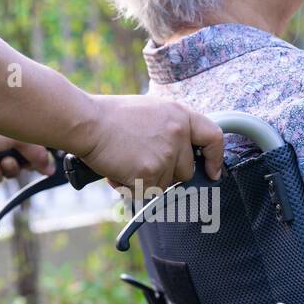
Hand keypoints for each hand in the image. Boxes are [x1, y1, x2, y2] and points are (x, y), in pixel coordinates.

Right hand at [78, 96, 223, 190]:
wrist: (88, 122)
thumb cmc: (111, 116)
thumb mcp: (151, 111)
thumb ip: (171, 127)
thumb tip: (182, 152)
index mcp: (180, 115)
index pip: (213, 138)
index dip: (215, 158)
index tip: (213, 172)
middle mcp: (178, 134)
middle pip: (186, 172)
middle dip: (166, 173)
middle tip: (140, 160)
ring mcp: (166, 155)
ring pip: (164, 185)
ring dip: (145, 180)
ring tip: (125, 160)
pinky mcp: (150, 173)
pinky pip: (146, 192)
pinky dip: (130, 187)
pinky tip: (117, 169)